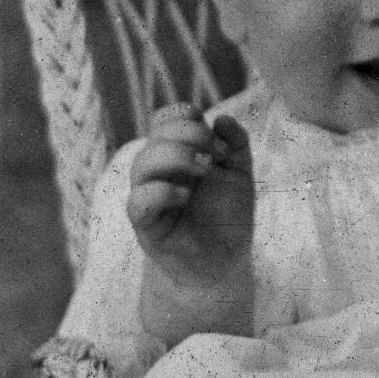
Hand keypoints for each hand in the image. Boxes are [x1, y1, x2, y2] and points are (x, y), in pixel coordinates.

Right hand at [127, 104, 253, 341]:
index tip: (216, 139)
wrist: (226, 261)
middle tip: (215, 155)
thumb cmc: (228, 215)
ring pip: (142, 163)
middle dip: (188, 135)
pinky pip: (138, 201)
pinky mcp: (146, 225)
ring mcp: (148, 196)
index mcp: (175, 153)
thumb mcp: (240, 174)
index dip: (186, 116)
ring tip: (205, 170)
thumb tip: (221, 118)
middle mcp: (157, 171)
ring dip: (176, 158)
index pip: (165, 119)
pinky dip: (161, 192)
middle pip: (156, 135)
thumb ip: (236, 144)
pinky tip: (185, 196)